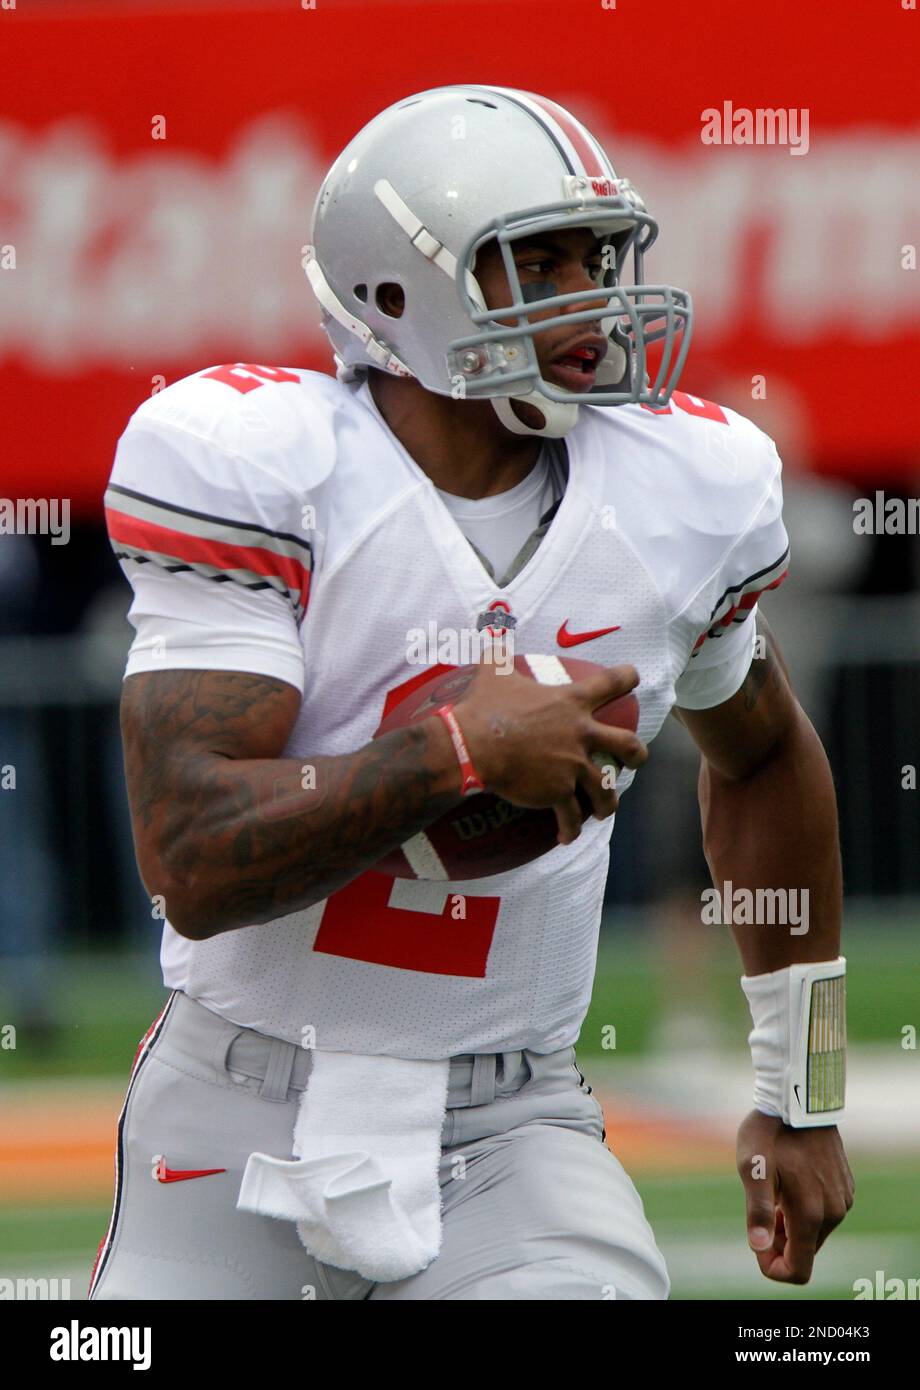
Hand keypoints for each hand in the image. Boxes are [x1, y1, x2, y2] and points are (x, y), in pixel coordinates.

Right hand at [454, 661, 647, 844]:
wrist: (472, 747)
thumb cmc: (484, 707)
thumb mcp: (494, 670)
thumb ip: (500, 651)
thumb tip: (491, 630)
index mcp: (571, 703)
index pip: (611, 683)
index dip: (627, 677)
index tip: (635, 677)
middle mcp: (580, 735)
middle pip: (627, 744)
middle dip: (637, 754)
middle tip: (637, 759)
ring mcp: (572, 766)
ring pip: (605, 788)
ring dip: (608, 802)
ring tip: (604, 811)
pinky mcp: (558, 793)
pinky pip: (572, 816)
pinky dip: (571, 829)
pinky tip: (567, 838)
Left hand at [736, 1109, 854, 1283]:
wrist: (799, 1099)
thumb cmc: (770, 1132)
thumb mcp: (752, 1168)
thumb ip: (756, 1210)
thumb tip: (758, 1245)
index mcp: (810, 1213)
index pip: (798, 1269)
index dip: (773, 1266)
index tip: (756, 1242)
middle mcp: (833, 1212)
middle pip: (806, 1252)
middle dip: (781, 1243)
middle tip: (760, 1212)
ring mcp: (843, 1199)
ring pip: (815, 1233)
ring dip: (792, 1225)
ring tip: (773, 1195)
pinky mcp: (846, 1186)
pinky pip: (825, 1214)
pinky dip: (805, 1210)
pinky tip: (789, 1185)